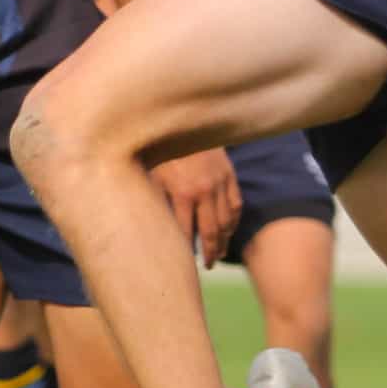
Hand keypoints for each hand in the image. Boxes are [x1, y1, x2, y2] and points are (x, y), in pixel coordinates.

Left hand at [151, 148, 239, 266]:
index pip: (186, 233)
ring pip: (226, 221)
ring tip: (220, 254)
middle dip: (210, 252)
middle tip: (208, 266)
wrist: (183, 121)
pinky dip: (234, 221)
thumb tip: (151, 227)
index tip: (183, 264)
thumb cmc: (159, 148)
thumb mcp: (150, 174)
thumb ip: (154, 201)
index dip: (185, 251)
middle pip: (211, 232)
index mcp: (182, 193)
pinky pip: (236, 205)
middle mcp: (204, 192)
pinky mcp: (229, 175)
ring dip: (224, 240)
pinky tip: (229, 230)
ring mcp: (220, 184)